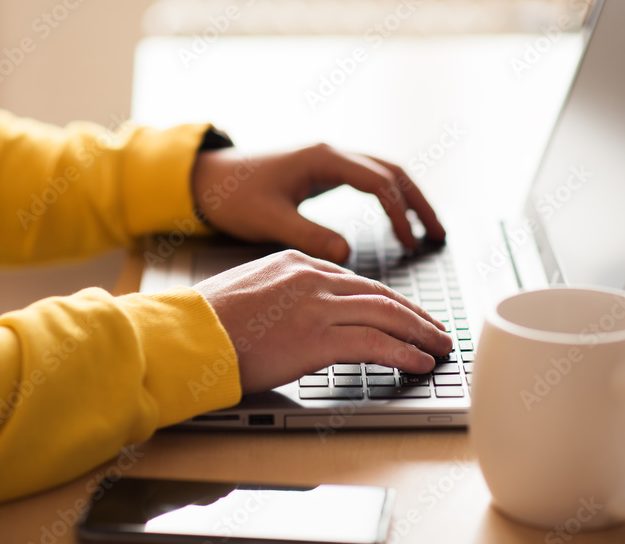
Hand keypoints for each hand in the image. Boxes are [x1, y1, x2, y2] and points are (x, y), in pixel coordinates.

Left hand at [191, 143, 445, 263]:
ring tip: (428, 232)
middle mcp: (331, 154)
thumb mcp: (268, 218)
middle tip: (438, 236)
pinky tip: (397, 221)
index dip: (399, 213)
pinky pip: (369, 180)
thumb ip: (307, 234)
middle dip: (418, 203)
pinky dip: (390, 199)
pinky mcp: (323, 172)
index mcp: (322, 159)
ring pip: (384, 174)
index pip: (377, 182)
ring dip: (409, 200)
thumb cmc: (232, 196)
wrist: (206, 179)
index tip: (410, 243)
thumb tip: (346, 253)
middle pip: (392, 172)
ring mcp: (329, 161)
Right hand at [193, 250, 453, 393]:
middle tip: (436, 329)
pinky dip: (403, 353)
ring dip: (420, 333)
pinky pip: (375, 344)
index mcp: (294, 262)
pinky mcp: (316, 338)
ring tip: (439, 347)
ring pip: (386, 315)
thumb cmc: (206, 322)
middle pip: (380, 294)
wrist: (185, 336)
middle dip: (414, 314)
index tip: (405, 314)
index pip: (355, 281)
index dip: (388, 300)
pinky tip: (420, 362)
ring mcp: (316, 306)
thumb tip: (298, 315)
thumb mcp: (248, 291)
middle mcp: (311, 277)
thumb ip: (282, 294)